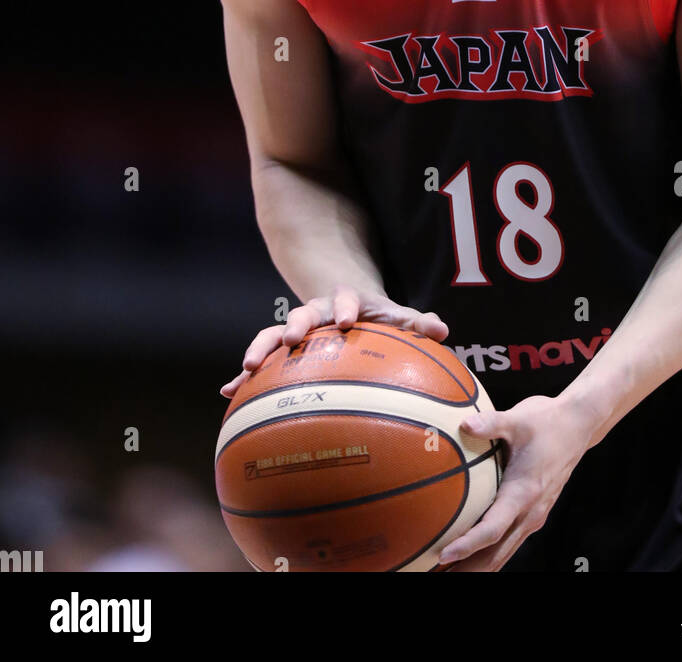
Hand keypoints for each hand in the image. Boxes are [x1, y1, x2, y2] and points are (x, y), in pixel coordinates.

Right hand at [219, 286, 448, 397]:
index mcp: (345, 301)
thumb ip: (416, 322)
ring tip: (245, 367)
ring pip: (272, 333)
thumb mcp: (394, 314)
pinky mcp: (279, 348)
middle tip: (291, 339)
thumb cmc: (375, 315)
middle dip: (296, 324)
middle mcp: (316, 311)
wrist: (344, 301)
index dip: (346, 307)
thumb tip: (443, 331)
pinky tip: (227, 394)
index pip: (346, 299)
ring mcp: (295, 329)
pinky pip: (259, 360)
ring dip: (259, 348)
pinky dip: (243, 376)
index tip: (347, 321)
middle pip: (303, 313)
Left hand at [437, 394, 592, 571]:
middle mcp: (531, 511)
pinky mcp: (534, 512)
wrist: (578, 425)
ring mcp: (534, 515)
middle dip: (468, 569)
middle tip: (435, 573)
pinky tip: (469, 553)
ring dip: (477, 566)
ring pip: (503, 553)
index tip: (443, 554)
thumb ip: (491, 423)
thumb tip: (464, 424)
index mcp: (525, 492)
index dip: (468, 545)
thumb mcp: (518, 418)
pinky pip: (509, 542)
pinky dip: (488, 553)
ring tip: (447, 571)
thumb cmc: (547, 421)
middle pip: (497, 554)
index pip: (493, 529)